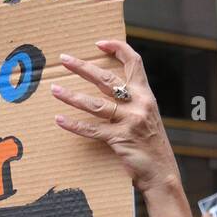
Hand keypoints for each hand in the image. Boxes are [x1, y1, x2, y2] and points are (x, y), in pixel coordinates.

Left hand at [52, 41, 178, 194]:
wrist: (162, 172)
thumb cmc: (152, 145)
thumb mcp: (148, 116)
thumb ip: (133, 102)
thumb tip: (112, 89)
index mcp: (146, 95)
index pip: (134, 62)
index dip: (117, 48)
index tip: (99, 44)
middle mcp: (139, 104)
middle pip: (107, 79)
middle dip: (83, 67)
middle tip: (64, 59)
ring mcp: (129, 121)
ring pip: (95, 104)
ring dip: (72, 96)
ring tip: (55, 89)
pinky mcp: (120, 139)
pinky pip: (92, 129)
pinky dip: (74, 125)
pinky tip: (60, 119)